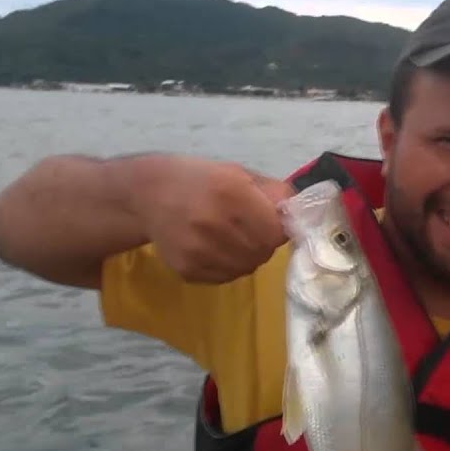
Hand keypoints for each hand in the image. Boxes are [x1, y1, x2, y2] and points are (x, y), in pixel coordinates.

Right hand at [131, 155, 295, 283]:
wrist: (147, 194)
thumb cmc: (199, 180)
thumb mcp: (237, 173)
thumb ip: (272, 192)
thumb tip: (302, 212)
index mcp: (230, 192)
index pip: (275, 229)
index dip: (278, 228)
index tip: (271, 221)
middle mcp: (213, 223)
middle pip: (262, 251)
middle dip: (264, 242)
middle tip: (251, 229)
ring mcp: (198, 250)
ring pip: (246, 267)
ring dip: (248, 256)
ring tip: (231, 238)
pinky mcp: (187, 270)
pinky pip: (225, 277)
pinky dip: (229, 266)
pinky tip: (215, 247)